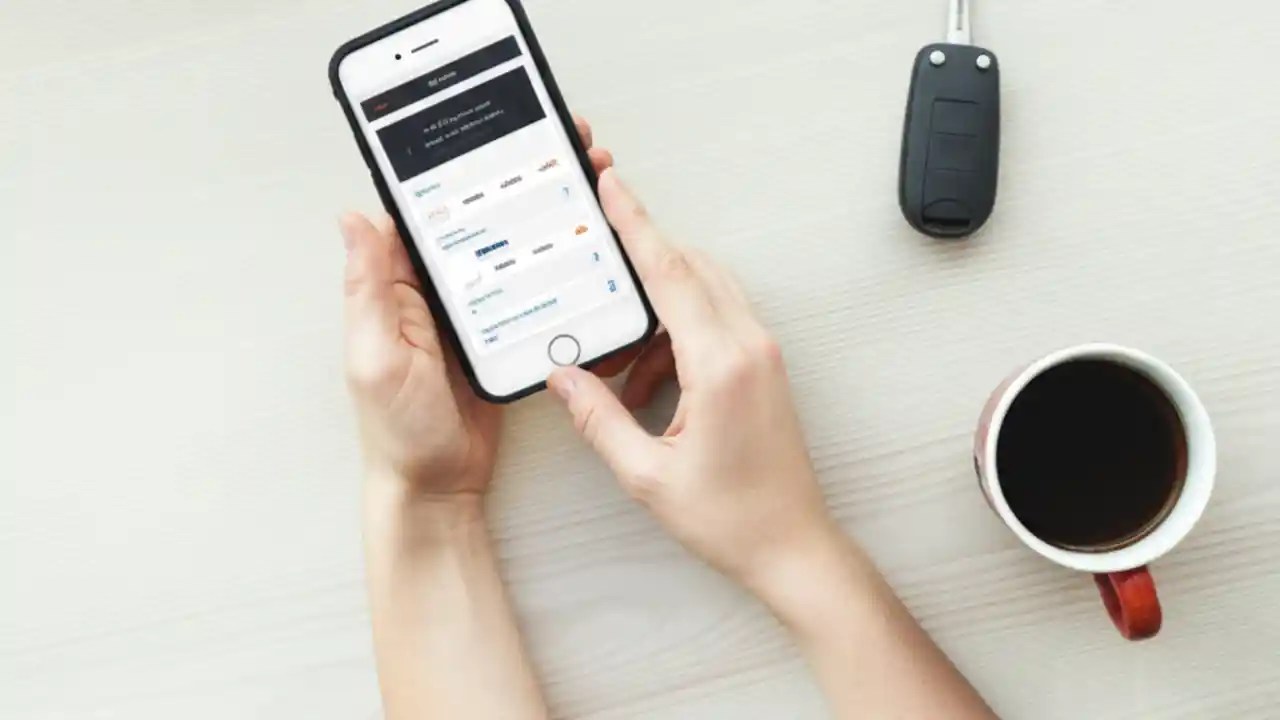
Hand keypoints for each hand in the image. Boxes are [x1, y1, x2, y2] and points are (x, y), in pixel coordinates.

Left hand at [343, 116, 619, 496]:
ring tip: (582, 180)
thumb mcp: (376, 358)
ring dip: (539, 213)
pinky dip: (551, 262)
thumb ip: (367, 289)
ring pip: (506, 247)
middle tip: (560, 145)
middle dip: (514, 180)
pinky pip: (526, 286)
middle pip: (475, 219)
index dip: (456, 170)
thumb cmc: (399, 432)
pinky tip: (581, 243)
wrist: (439, 488)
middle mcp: (433, 289)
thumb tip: (353, 217)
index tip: (493, 136)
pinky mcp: (501, 332)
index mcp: (396, 284)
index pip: (424, 211)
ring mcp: (470, 310)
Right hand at [546, 169, 835, 595]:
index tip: (613, 187)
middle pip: (688, 269)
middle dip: (638, 261)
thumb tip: (562, 377)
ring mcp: (762, 353)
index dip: (636, 225)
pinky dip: (677, 332)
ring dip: (657, 306)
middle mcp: (749, 347)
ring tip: (620, 360)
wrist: (792, 545)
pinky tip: (648, 382)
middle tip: (595, 265)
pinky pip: (716, 320)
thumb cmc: (731, 518)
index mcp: (720, 365)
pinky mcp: (764, 367)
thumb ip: (598, 417)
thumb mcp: (646, 475)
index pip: (670, 273)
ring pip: (703, 291)